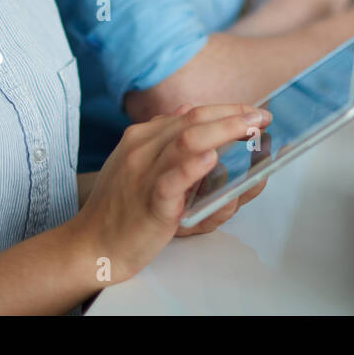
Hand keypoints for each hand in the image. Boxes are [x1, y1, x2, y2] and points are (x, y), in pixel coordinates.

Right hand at [69, 103, 271, 285]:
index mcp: (143, 137)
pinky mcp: (150, 203)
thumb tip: (188, 110)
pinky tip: (212, 159)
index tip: (252, 112)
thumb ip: (163, 139)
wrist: (91, 245)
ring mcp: (145, 173)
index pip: (191, 113)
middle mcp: (143, 148)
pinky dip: (193, 167)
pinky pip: (173, 180)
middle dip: (233, 115)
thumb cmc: (120, 208)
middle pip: (193, 121)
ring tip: (250, 129)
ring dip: (224, 131)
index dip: (226, 109)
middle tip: (262, 117)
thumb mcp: (138, 164)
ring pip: (187, 142)